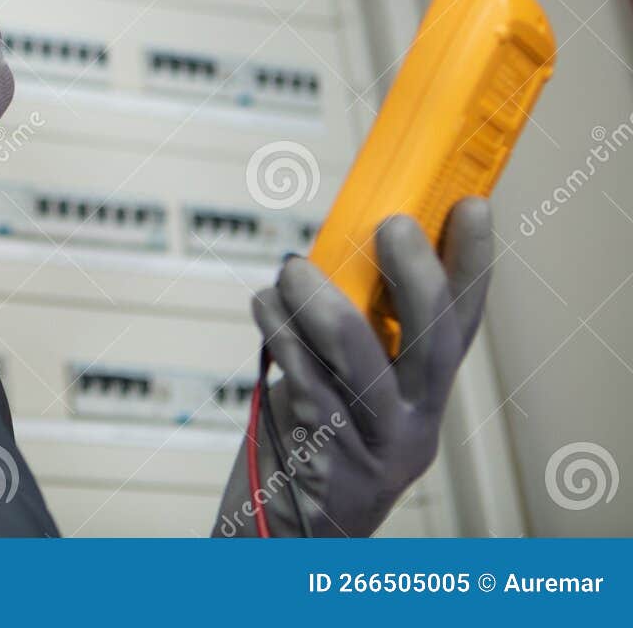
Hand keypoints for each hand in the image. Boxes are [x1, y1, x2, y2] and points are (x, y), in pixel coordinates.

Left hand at [212, 197, 493, 536]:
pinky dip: (280, 335)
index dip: (472, 264)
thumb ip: (350, 334)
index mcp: (424, 396)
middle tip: (390, 225)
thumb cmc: (308, 441)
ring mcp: (375, 446)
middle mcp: (414, 423)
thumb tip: (323, 253)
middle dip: (415, 275)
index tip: (473, 204)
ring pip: (360, 359)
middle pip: (432, 341)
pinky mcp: (326, 460)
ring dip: (320, 303)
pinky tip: (264, 308)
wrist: (281, 534)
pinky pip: (305, 383)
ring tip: (291, 271)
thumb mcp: (346, 389)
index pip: (463, 324)